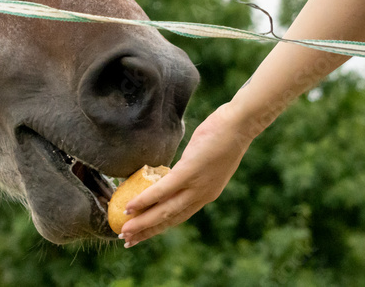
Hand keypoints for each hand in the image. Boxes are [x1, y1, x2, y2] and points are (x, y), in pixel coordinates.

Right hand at [119, 102, 254, 246]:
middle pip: (170, 219)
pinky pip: (162, 190)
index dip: (158, 227)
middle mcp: (202, 195)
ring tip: (124, 230)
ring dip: (143, 222)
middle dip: (146, 231)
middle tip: (126, 239)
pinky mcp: (189, 172)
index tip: (141, 235)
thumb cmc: (223, 135)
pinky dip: (144, 200)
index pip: (179, 216)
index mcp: (206, 194)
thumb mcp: (206, 160)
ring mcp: (196, 185)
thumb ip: (191, 170)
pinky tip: (130, 206)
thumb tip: (174, 170)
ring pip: (165, 210)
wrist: (240, 124)